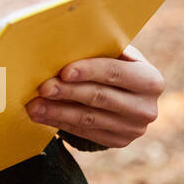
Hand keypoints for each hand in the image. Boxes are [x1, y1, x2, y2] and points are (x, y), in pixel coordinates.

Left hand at [26, 44, 162, 147]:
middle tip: (42, 88)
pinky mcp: (118, 141)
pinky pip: (84, 132)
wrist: (127, 95)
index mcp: (150, 79)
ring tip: (34, 105)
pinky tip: (41, 115)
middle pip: (100, 97)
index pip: (115, 73)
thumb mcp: (115, 54)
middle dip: (67, 92)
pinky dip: (60, 122)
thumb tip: (63, 42)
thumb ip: (99, 49)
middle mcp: (146, 107)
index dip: (89, 71)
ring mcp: (133, 129)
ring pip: (88, 119)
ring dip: (57, 111)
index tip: (64, 71)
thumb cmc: (114, 65)